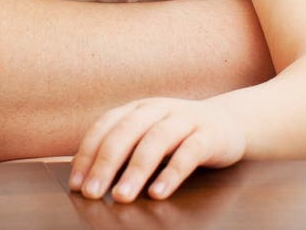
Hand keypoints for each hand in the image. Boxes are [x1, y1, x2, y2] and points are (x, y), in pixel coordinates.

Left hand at [69, 97, 245, 203]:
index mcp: (138, 108)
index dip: (89, 154)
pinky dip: (172, 173)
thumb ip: (123, 151)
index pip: (106, 126)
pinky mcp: (208, 135)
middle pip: (126, 132)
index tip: (77, 184)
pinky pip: (189, 153)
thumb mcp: (147, 136)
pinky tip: (158, 193)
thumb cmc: (178, 136)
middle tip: (92, 194)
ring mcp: (184, 119)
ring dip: (136, 170)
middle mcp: (158, 109)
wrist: (228, 123)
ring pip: (155, 141)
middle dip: (106, 163)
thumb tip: (88, 181)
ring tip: (122, 197)